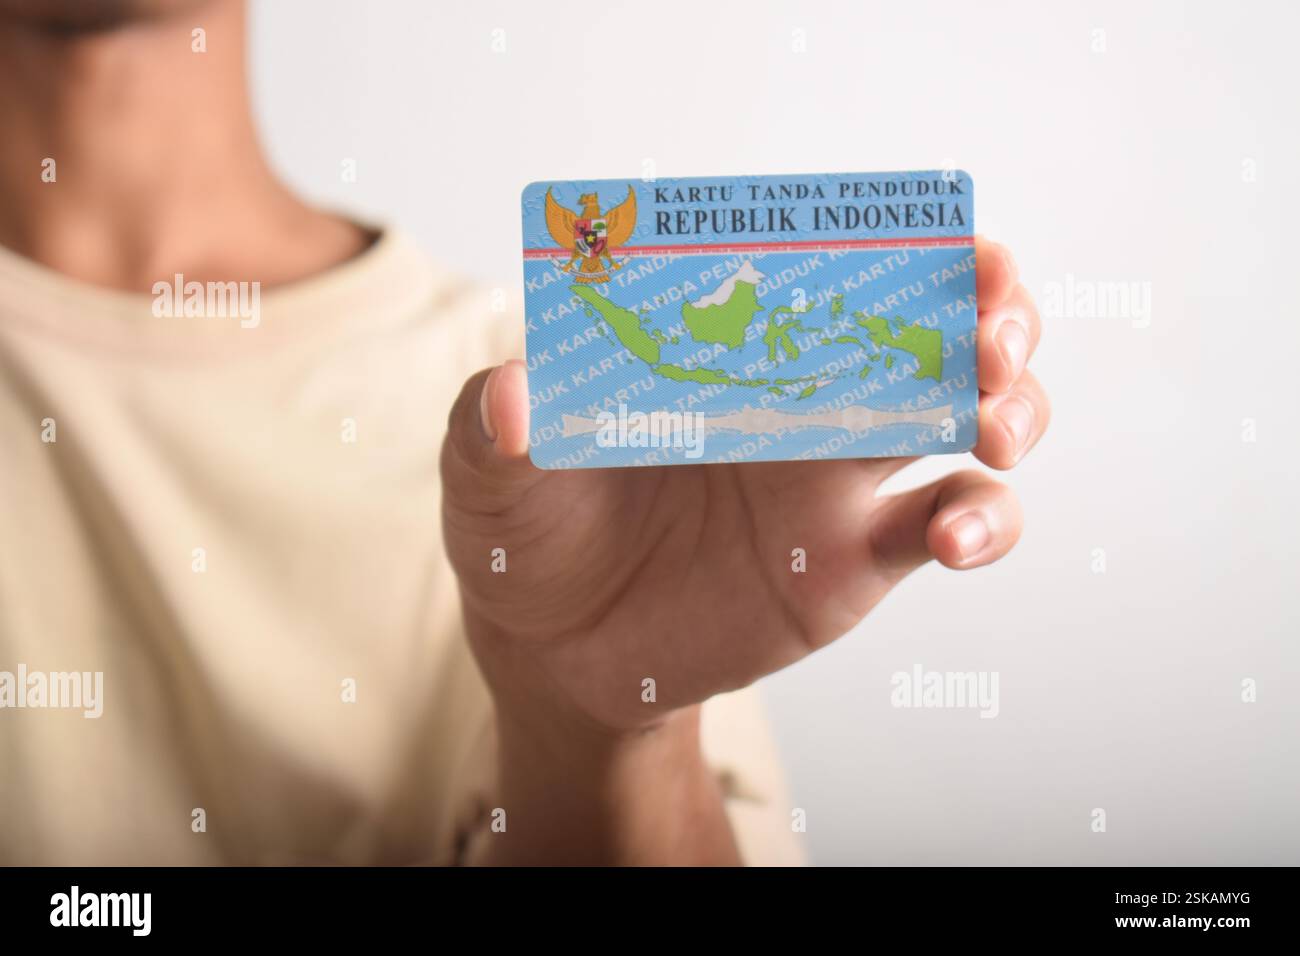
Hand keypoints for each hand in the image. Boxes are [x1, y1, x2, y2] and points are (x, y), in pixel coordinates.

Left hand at [443, 237, 1045, 730]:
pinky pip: (953, 524)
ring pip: (969, 416)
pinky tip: (955, 537)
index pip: (828, 267)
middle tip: (987, 327)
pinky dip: (985, 521)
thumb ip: (492, 428)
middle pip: (934, 326)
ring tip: (993, 421)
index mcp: (724, 347)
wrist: (552, 647)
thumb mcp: (493, 472)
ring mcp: (836, 479)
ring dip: (1013, 403)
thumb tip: (514, 395)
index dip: (900, 242)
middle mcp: (798, 398)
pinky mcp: (854, 561)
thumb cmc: (530, 533)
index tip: (934, 237)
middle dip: (989, 310)